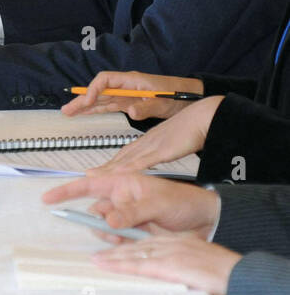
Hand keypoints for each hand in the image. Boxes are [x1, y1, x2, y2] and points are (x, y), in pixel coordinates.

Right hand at [42, 172, 219, 239]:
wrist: (205, 222)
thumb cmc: (184, 202)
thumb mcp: (157, 203)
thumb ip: (131, 211)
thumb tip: (106, 219)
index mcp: (122, 182)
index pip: (88, 184)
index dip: (66, 191)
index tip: (47, 199)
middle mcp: (120, 199)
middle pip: (93, 211)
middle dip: (98, 222)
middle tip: (116, 230)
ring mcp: (126, 217)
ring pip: (103, 228)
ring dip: (111, 235)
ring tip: (130, 236)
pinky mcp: (133, 232)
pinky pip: (116, 240)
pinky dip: (121, 243)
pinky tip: (136, 241)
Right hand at [60, 69, 204, 119]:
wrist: (190, 99)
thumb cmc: (178, 96)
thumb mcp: (163, 101)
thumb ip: (146, 106)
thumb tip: (130, 112)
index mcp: (131, 81)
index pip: (105, 80)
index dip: (93, 89)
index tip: (87, 101)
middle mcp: (125, 86)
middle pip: (98, 90)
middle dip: (82, 99)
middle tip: (66, 109)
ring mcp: (125, 95)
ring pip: (100, 99)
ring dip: (84, 106)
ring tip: (68, 113)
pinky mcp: (128, 103)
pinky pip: (107, 106)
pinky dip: (95, 110)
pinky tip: (85, 114)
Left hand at [88, 96, 223, 173]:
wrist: (205, 117)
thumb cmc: (192, 129)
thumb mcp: (173, 141)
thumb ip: (163, 150)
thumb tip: (159, 156)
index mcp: (149, 140)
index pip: (126, 153)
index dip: (111, 163)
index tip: (99, 172)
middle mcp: (148, 142)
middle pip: (122, 156)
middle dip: (106, 168)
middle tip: (89, 176)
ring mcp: (154, 145)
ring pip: (128, 158)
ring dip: (111, 169)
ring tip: (96, 177)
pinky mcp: (164, 149)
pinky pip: (145, 159)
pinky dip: (131, 167)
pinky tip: (120, 174)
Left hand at [91, 237, 240, 294]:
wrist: (240, 275)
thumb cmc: (224, 271)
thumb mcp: (198, 262)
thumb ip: (182, 262)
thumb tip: (173, 269)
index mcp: (178, 241)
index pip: (146, 240)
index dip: (128, 242)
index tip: (114, 245)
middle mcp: (170, 243)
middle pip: (136, 244)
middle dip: (115, 246)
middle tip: (97, 250)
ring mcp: (168, 253)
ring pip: (132, 252)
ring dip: (112, 255)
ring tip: (96, 258)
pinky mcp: (167, 264)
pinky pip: (137, 263)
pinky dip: (118, 263)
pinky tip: (104, 263)